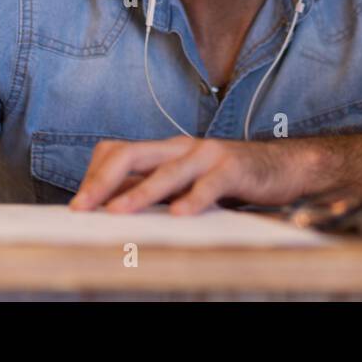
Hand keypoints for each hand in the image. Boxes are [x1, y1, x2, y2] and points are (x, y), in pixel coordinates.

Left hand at [69, 136, 315, 214]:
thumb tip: (114, 208)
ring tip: (118, 211)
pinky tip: (180, 215)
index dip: (95, 175)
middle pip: (132, 153)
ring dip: (140, 192)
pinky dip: (192, 199)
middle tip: (83, 207)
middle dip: (103, 181)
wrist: (283, 166)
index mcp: (166, 149)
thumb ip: (157, 189)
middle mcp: (182, 146)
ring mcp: (207, 155)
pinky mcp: (233, 168)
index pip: (118, 151)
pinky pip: (209, 184)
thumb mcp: (187, 181)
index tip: (78, 204)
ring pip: (167, 170)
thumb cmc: (230, 178)